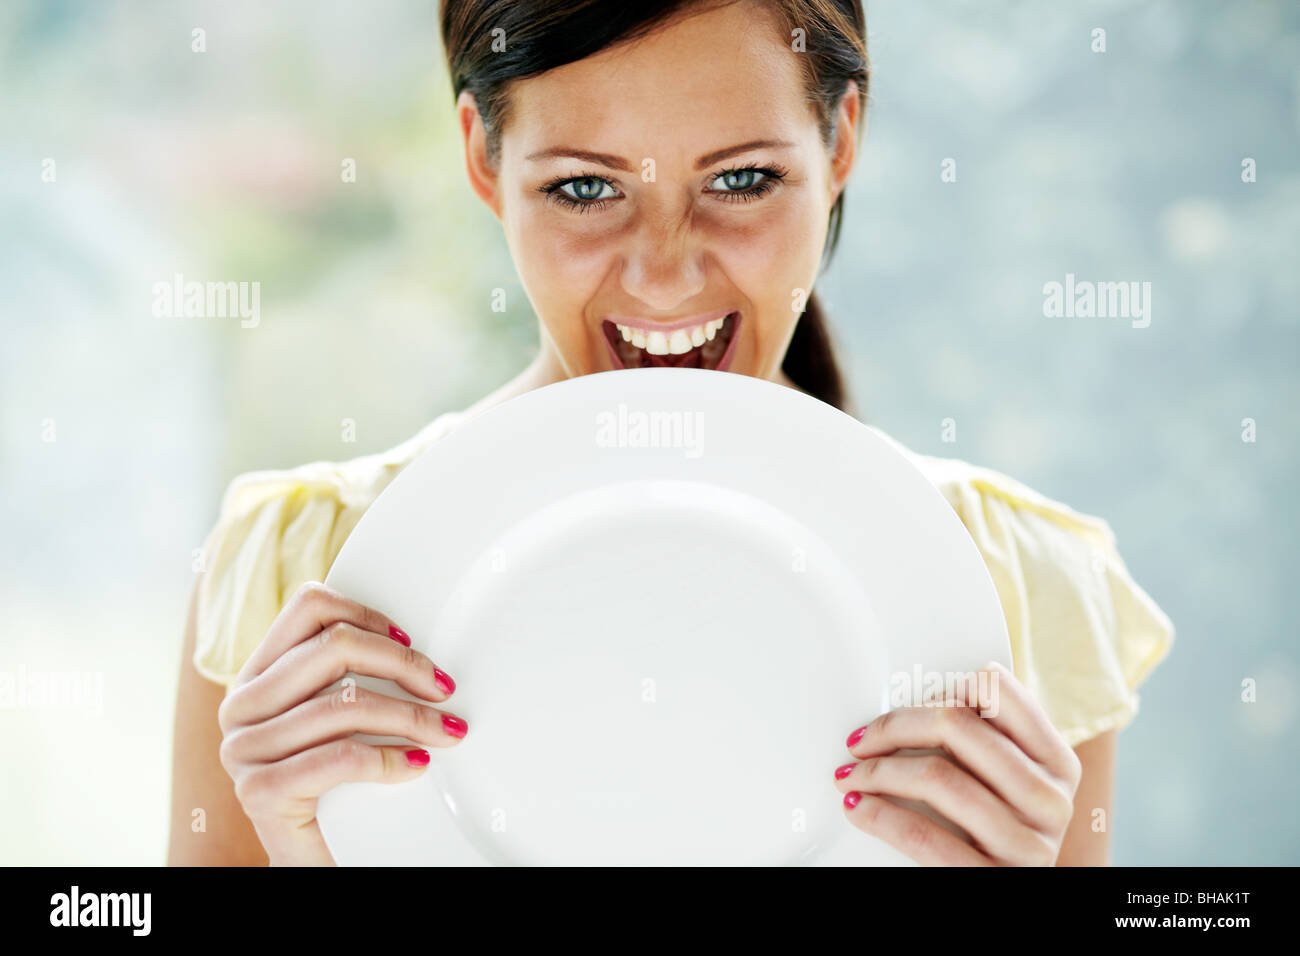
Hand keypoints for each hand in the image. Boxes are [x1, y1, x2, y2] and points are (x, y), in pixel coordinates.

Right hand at [217, 581, 466, 864]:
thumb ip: (347, 676)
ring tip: (445, 731)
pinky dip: (391, 759)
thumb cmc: (335, 786)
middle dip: (403, 665)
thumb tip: (413, 643)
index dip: (367, 615)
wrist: (316, 860)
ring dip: (412, 717)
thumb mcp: (335, 719)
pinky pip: (341, 758)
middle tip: (442, 688)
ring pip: (346, 703)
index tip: (409, 642)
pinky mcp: (260, 792)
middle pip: (335, 648)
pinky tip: (418, 765)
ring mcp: (243, 750)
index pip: (308, 607)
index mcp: (257, 674)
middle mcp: (240, 705)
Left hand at [834, 661, 1081, 865]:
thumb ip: (985, 746)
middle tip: (861, 741)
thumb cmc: (1001, 832)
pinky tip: (857, 807)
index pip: (998, 692)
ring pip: (938, 778)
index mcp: (1057, 763)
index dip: (944, 689)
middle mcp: (1049, 800)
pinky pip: (925, 837)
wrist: (1018, 902)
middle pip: (957, 727)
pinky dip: (880, 816)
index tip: (909, 706)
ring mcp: (1026, 846)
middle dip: (894, 726)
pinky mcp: (992, 880)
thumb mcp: (1014, 785)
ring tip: (851, 776)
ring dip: (878, 771)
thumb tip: (908, 707)